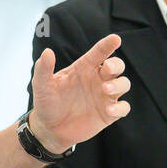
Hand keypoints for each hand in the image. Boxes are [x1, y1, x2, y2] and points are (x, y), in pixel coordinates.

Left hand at [29, 34, 130, 152]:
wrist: (49, 129)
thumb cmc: (47, 103)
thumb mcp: (42, 86)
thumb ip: (44, 69)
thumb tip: (47, 52)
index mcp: (83, 68)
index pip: (99, 53)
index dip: (108, 45)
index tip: (115, 39)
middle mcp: (97, 79)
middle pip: (116, 66)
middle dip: (116, 65)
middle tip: (107, 68)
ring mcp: (104, 96)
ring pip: (123, 84)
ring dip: (118, 84)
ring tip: (105, 89)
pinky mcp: (109, 113)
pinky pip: (123, 108)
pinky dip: (120, 108)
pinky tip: (109, 110)